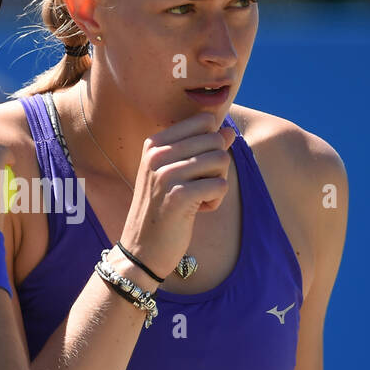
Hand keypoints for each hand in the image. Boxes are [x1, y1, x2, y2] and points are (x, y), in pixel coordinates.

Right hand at [117, 112, 235, 280]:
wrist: (141, 249)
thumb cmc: (163, 210)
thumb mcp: (177, 174)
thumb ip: (202, 149)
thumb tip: (228, 131)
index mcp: (154, 144)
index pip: (204, 120)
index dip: (212, 143)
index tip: (195, 166)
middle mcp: (157, 154)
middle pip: (215, 140)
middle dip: (217, 165)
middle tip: (199, 186)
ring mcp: (166, 174)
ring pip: (221, 159)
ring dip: (217, 182)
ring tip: (198, 198)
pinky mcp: (179, 196)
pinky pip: (220, 185)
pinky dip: (216, 201)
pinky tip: (197, 211)